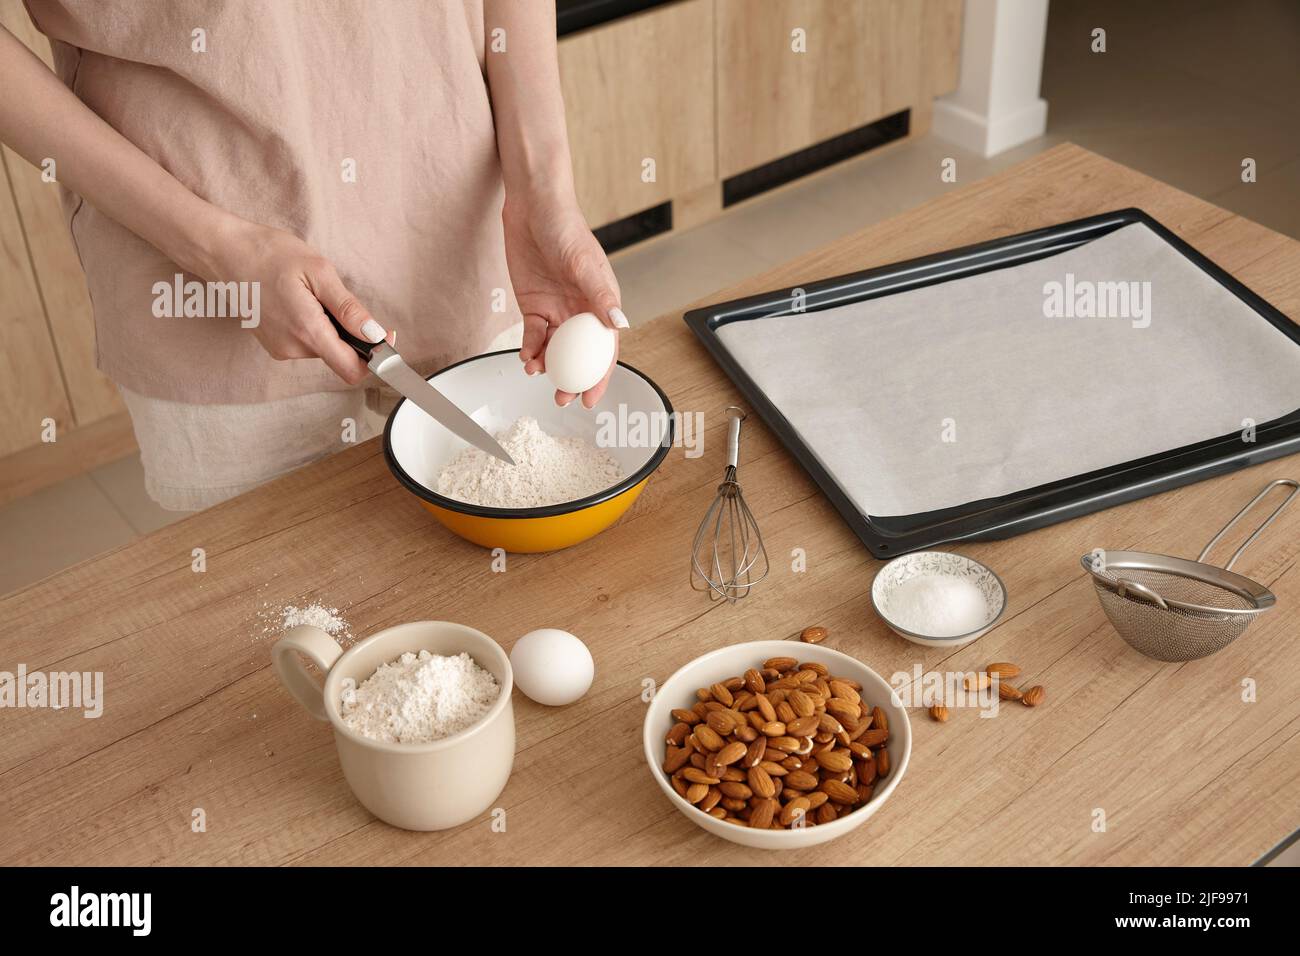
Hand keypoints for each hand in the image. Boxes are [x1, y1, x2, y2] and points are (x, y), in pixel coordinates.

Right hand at [207, 220, 387, 384]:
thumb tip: (375, 334)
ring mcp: (281, 349)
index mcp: (307, 332)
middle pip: (340, 357)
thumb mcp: (318, 273)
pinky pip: (307, 343)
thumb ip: (348, 309)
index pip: (352, 370)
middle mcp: (293, 348)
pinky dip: (314, 327)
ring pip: (324, 349)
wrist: (225, 253)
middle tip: (340, 300)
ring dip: (330, 328)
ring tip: (311, 296)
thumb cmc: (270, 255)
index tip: (384, 337)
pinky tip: (300, 302)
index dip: (375, 358)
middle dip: (350, 336)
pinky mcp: (274, 344)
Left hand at [504, 193, 627, 407]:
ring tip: (537, 372)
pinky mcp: (534, 305)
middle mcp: (581, 311)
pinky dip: (530, 348)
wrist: (533, 208)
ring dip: (547, 365)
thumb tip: (621, 324)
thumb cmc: (566, 228)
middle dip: (571, 379)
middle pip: (579, 355)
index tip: (591, 398)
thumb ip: (601, 297)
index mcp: (601, 304)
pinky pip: (533, 335)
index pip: (604, 349)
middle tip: (562, 398)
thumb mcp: (585, 264)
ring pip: (555, 349)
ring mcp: (556, 310)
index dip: (600, 376)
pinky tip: (526, 356)